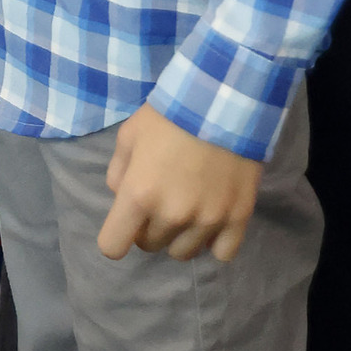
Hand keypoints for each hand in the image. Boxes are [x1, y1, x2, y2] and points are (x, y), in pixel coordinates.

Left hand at [97, 105, 261, 262]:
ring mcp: (208, 219)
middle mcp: (172, 214)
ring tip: (188, 209)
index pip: (113, 246)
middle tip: (160, 201)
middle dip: (149, 227)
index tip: (125, 224)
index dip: (116, 237)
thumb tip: (122, 198)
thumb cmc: (170, 115)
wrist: (223, 98)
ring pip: (183, 253)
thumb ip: (117, 172)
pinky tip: (213, 219)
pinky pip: (222, 253)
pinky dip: (215, 241)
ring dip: (180, 235)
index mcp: (140, 194)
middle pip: (150, 245)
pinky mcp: (238, 217)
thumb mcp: (129, 135)